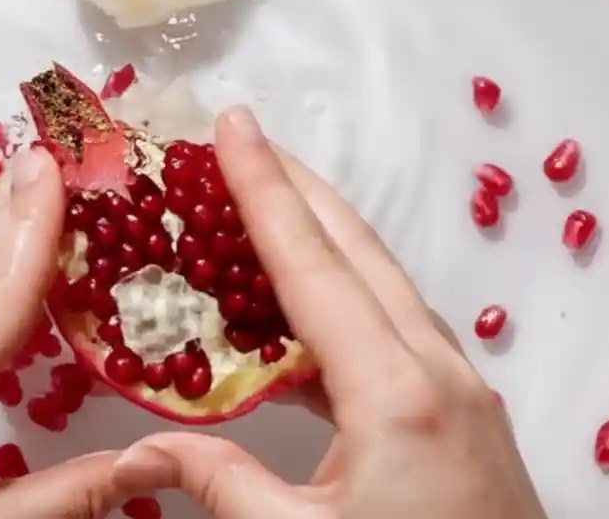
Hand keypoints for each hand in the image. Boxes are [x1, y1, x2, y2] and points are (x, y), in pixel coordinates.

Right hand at [112, 107, 545, 517]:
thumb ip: (220, 488)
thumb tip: (141, 455)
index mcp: (396, 394)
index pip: (313, 266)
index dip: (264, 191)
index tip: (233, 126)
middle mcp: (438, 374)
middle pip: (358, 254)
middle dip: (296, 190)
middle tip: (241, 142)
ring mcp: (462, 393)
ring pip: (384, 286)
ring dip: (324, 238)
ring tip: (265, 206)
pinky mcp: (467, 419)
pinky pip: (399, 330)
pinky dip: (347, 298)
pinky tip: (308, 313)